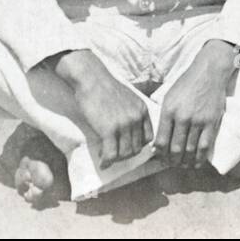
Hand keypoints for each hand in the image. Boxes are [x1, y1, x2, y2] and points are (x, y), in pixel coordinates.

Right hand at [53, 50, 152, 167]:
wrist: (91, 79)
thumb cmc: (105, 88)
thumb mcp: (128, 98)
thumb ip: (132, 113)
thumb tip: (129, 131)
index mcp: (142, 110)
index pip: (148, 137)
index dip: (138, 146)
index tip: (126, 147)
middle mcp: (136, 118)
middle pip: (137, 147)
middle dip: (126, 155)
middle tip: (114, 155)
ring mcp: (123, 124)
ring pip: (125, 153)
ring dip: (116, 159)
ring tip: (107, 157)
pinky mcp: (109, 129)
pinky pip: (111, 154)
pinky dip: (107, 161)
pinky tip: (102, 162)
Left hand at [155, 40, 239, 167]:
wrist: (209, 73)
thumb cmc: (186, 84)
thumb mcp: (169, 97)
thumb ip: (164, 118)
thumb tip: (159, 140)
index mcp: (169, 111)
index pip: (161, 141)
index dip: (159, 154)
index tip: (160, 157)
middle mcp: (182, 117)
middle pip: (175, 148)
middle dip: (172, 160)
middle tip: (172, 163)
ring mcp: (198, 121)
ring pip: (190, 150)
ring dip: (185, 162)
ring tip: (183, 165)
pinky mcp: (212, 122)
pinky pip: (205, 146)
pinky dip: (200, 158)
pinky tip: (196, 163)